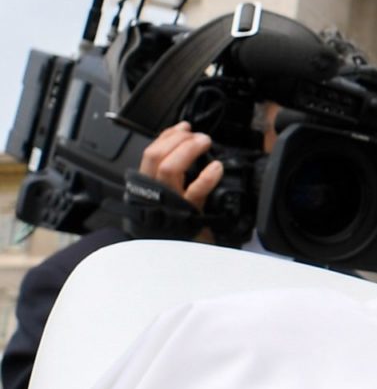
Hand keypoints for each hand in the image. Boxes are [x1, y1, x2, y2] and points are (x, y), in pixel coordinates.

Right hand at [136, 122, 224, 242]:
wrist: (179, 260)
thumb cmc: (177, 229)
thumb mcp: (171, 201)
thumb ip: (174, 179)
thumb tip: (187, 152)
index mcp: (148, 187)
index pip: (151, 154)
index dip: (166, 137)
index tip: (183, 128)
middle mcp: (154, 193)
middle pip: (155, 156)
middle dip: (176, 140)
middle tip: (198, 135)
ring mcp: (170, 203)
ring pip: (169, 169)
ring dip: (188, 150)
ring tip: (205, 142)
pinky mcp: (187, 215)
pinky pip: (196, 192)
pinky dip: (206, 177)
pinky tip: (217, 167)